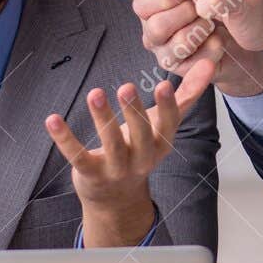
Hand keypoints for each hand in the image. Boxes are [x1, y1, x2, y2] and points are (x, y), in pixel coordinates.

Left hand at [44, 60, 214, 246]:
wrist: (117, 198)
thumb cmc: (141, 149)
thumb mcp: (162, 124)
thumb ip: (186, 94)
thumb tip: (210, 63)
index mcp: (160, 145)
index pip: (168, 126)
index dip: (167, 107)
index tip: (164, 84)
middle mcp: (141, 159)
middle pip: (140, 136)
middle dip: (134, 112)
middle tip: (126, 86)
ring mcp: (115, 169)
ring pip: (110, 144)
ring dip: (102, 118)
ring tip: (94, 93)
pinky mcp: (90, 174)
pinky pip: (77, 156)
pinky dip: (64, 138)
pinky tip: (52, 119)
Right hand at [133, 0, 262, 97]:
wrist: (239, 27)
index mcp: (150, 7)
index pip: (142, 3)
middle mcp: (154, 31)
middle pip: (155, 26)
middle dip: (182, 10)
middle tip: (202, 1)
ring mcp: (168, 52)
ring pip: (173, 45)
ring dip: (197, 29)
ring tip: (214, 19)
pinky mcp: (187, 70)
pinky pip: (195, 64)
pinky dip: (211, 48)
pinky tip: (221, 38)